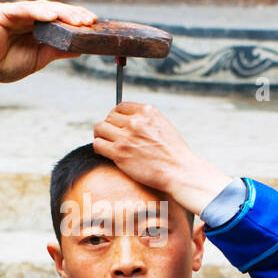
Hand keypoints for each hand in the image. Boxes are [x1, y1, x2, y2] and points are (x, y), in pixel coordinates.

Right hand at [0, 0, 96, 104]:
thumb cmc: (6, 66)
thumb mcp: (39, 58)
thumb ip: (57, 50)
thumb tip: (81, 48)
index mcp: (33, 25)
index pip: (58, 17)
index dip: (75, 19)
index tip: (92, 23)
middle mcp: (24, 15)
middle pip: (53, 10)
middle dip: (73, 14)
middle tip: (90, 21)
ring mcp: (13, 11)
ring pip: (42, 8)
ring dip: (62, 13)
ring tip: (78, 21)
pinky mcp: (2, 12)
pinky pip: (25, 9)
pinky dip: (40, 12)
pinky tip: (54, 16)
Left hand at [92, 101, 232, 215]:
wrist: (179, 171)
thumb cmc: (174, 153)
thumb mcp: (163, 125)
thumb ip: (145, 120)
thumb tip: (128, 119)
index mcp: (147, 111)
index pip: (121, 107)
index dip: (116, 116)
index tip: (116, 124)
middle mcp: (136, 121)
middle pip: (109, 117)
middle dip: (109, 126)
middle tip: (112, 136)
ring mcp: (126, 137)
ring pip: (100, 129)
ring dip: (101, 135)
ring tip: (106, 143)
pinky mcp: (119, 153)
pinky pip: (98, 144)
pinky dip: (99, 148)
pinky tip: (105, 152)